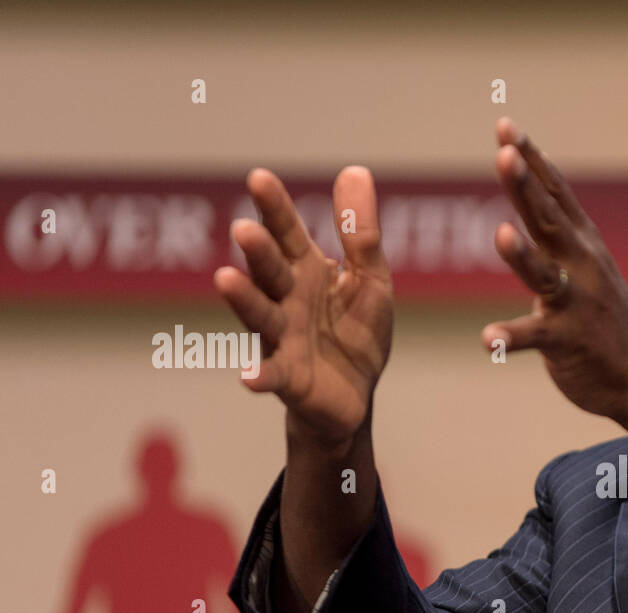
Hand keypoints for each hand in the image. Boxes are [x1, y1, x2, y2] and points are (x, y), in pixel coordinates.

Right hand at [214, 167, 393, 451]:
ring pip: (259, 314)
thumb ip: (360, 233)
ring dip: (243, 298)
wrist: (355, 394)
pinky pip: (271, 375)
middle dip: (257, 251)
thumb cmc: (357, 330)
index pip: (287, 232)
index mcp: (305, 270)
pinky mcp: (286, 377)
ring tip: (225, 279)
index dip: (274, 207)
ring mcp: (281, 337)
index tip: (259, 178)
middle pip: (269, 270)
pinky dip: (259, 376)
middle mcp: (285, 299)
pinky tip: (247, 376)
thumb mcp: (370, 278)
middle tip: (245, 228)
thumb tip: (355, 170)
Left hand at [481, 119, 627, 446]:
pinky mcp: (566, 341)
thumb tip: (533, 194)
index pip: (555, 194)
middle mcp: (581, 267)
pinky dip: (510, 338)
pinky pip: (534, 338)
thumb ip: (559, 237)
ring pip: (544, 274)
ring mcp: (575, 304)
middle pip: (549, 220)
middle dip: (525, 186)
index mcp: (582, 246)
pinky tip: (488, 339)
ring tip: (501, 234)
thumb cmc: (608, 322)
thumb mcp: (588, 268)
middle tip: (504, 152)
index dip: (531, 160)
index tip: (506, 126)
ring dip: (522, 255)